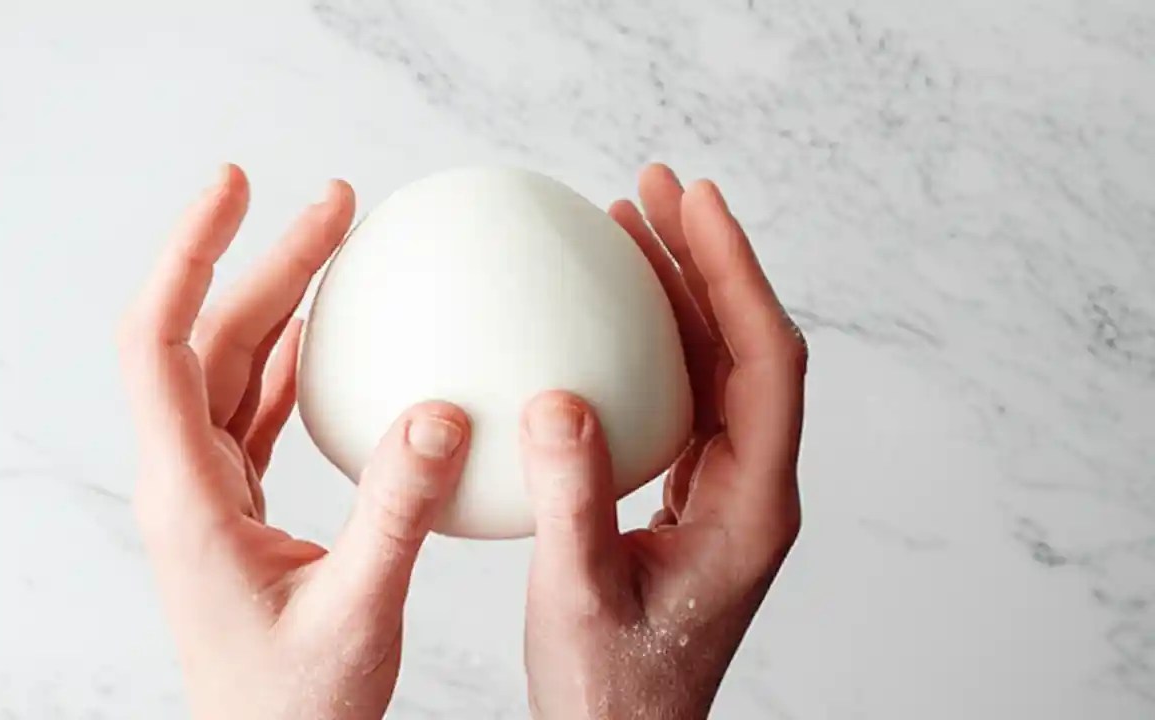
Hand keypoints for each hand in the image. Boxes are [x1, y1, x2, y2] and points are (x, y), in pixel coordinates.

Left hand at [118, 165, 470, 719]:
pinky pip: (260, 409)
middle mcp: (188, 482)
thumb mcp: (356, 613)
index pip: (160, 344)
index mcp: (188, 497)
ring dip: (282, 303)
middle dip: (265, 262)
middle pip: (210, 340)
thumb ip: (397, 513)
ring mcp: (213, 491)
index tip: (237, 189)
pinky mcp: (243, 505)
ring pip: (235, 369)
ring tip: (340, 243)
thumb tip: (441, 411)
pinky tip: (336, 335)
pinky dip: (295, 361)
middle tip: (336, 202)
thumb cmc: (294, 708)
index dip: (188, 256)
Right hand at [519, 164, 806, 717]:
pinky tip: (605, 318)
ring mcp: (723, 490)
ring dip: (676, 294)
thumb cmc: (614, 691)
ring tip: (625, 229)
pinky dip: (649, 345)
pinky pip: (679, 399)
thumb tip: (558, 398)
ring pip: (713, 367)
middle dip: (706, 260)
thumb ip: (572, 500)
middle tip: (652, 190)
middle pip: (745, 346)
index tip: (696, 204)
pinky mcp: (688, 497)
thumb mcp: (579, 596)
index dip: (737, 275)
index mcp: (753, 506)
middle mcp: (751, 487)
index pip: (766, 363)